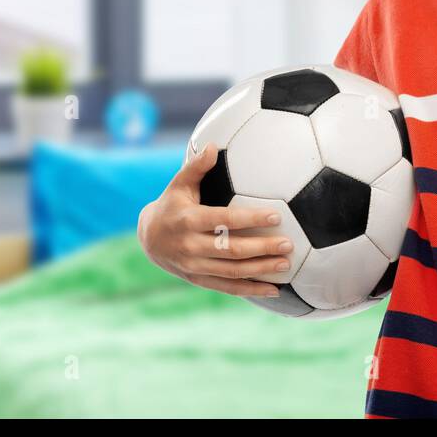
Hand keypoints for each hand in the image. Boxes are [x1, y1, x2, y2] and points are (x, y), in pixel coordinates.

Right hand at [137, 143, 291, 297]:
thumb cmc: (171, 205)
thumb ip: (197, 167)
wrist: (148, 239)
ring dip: (261, 270)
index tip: (276, 216)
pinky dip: (251, 289)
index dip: (250, 218)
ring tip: (286, 265)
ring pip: (232, 271)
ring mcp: (194, 266)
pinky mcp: (199, 280)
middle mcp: (190, 246)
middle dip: (261, 248)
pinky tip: (273, 289)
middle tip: (288, 244)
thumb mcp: (178, 185)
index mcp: (188, 220)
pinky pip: (227, 287)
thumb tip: (212, 146)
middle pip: (231, 249)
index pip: (223, 220)